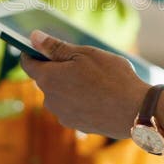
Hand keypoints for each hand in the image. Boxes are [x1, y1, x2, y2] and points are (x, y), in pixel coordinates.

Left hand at [20, 30, 150, 138]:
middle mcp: (50, 100)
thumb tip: (33, 37)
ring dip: (69, 85)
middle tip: (80, 60)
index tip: (41, 45)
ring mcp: (63, 115)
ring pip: (60, 94)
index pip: (28, 64)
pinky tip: (99, 94)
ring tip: (94, 78)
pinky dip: (80, 99)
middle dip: (57, 68)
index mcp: (48, 79)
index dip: (32, 52)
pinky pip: (72, 107)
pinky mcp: (78, 125)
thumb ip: (55, 47)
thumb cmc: (111, 77)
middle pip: (45, 80)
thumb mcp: (84, 54)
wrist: (136, 110)